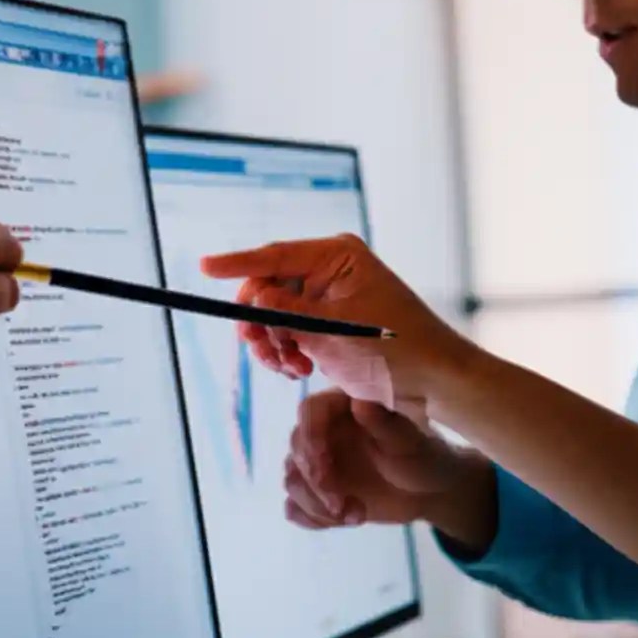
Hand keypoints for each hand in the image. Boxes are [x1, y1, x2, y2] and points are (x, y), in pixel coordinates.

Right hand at [202, 234, 472, 414]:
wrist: (433, 381)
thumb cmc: (397, 349)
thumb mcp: (338, 331)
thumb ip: (292, 313)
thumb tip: (254, 297)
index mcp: (336, 257)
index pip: (274, 256)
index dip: (237, 263)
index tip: (204, 267)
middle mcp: (328, 271)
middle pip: (266, 288)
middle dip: (259, 321)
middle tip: (262, 348)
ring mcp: (325, 298)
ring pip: (272, 314)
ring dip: (272, 343)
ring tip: (290, 367)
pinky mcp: (325, 324)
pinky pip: (286, 332)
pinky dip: (284, 352)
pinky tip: (298, 370)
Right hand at [284, 388, 495, 549]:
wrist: (430, 492)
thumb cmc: (422, 456)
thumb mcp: (409, 441)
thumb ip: (384, 422)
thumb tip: (358, 401)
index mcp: (341, 409)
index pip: (309, 412)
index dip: (309, 437)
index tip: (323, 466)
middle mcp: (323, 433)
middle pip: (296, 450)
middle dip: (314, 482)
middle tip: (341, 504)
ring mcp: (318, 465)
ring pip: (293, 481)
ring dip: (316, 504)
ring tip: (356, 515)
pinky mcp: (317, 495)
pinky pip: (296, 508)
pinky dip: (313, 518)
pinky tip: (345, 520)